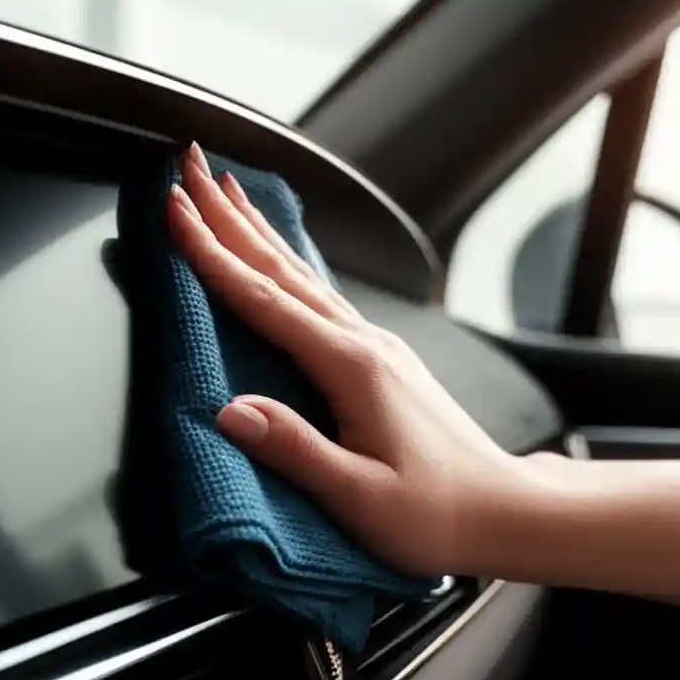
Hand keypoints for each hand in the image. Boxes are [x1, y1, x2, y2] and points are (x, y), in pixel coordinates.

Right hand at [168, 143, 543, 576]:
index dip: (212, 253)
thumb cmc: (436, 514)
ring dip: (257, 229)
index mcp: (351, 368)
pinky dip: (287, 264)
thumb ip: (294, 449)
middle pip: (280, 267)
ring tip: (226, 189)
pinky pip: (320, 295)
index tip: (174, 209)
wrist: (505, 511)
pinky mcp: (380, 360)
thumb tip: (228, 409)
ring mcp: (375, 347)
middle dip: (228, 214)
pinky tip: (280, 256)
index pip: (264, 299)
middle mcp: (362, 343)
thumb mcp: (360, 495)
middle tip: (188, 165)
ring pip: (302, 274)